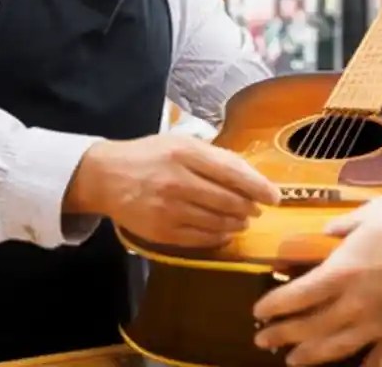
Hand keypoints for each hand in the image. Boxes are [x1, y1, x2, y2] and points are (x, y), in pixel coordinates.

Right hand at [65, 134, 279, 247]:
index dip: (259, 187)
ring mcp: (168, 209)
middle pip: (229, 201)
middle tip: (257, 209)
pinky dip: (219, 236)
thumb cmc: (149, 156)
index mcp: (185, 153)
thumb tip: (251, 176)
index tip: (275, 196)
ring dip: (237, 223)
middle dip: (250, 208)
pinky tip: (225, 231)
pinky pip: (200, 239)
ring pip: (217, 222)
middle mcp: (178, 181)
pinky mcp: (161, 232)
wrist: (106, 177)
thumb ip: (214, 156)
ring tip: (242, 220)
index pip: (233, 172)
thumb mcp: (181, 143)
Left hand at [252, 196, 381, 366]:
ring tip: (291, 361)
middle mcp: (351, 303)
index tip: (259, 311)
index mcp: (341, 271)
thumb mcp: (379, 210)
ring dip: (309, 355)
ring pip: (334, 347)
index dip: (274, 305)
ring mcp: (375, 322)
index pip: (297, 294)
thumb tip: (329, 230)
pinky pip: (379, 357)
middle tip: (262, 340)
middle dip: (281, 335)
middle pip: (308, 326)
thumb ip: (349, 222)